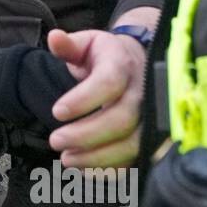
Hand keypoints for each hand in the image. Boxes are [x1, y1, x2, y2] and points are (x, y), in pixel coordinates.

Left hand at [46, 28, 145, 167]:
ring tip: (66, 159)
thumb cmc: (107, 57)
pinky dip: (111, 169)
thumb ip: (69, 46)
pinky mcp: (152, 137)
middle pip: (121, 119)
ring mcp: (152, 117)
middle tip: (55, 141)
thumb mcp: (88, 43)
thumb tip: (54, 38)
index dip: (83, 99)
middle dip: (86, 135)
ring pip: (132, 144)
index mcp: (123, 65)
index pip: (108, 83)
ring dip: (97, 157)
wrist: (139, 64)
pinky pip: (137, 158)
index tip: (56, 111)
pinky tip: (85, 169)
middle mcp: (143, 92)